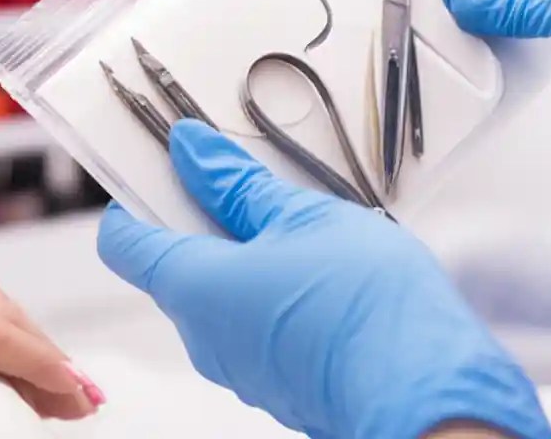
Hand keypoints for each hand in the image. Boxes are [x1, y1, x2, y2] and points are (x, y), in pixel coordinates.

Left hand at [97, 121, 550, 438]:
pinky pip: (257, 323)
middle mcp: (203, 336)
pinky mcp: (277, 383)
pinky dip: (275, 290)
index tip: (168, 164)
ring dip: (250, 253)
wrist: (427, 397)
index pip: (124, 240)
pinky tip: (324, 271)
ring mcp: (239, 367)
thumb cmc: (366, 307)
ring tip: (306, 227)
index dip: (137, 194)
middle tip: (254, 181)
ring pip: (223, 293)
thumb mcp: (304, 217)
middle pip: (177, 263)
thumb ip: (239, 184)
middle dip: (208, 217)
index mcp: (194, 287)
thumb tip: (192, 153)